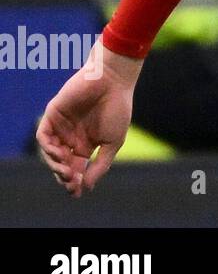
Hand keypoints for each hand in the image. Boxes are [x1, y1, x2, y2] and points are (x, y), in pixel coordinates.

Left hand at [36, 41, 140, 196]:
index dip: (74, 182)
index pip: (75, 168)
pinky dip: (47, 147)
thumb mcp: (113, 142)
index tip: (77, 192)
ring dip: (55, 165)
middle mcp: (72, 138)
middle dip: (64, 176)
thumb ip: (100, 164)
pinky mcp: (53, 115)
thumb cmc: (118, 109)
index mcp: (87, 144)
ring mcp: (61, 127)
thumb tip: (87, 187)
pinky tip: (59, 153)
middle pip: (61, 163)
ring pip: (50, 153)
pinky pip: (43, 136)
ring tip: (67, 171)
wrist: (113, 81)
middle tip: (72, 183)